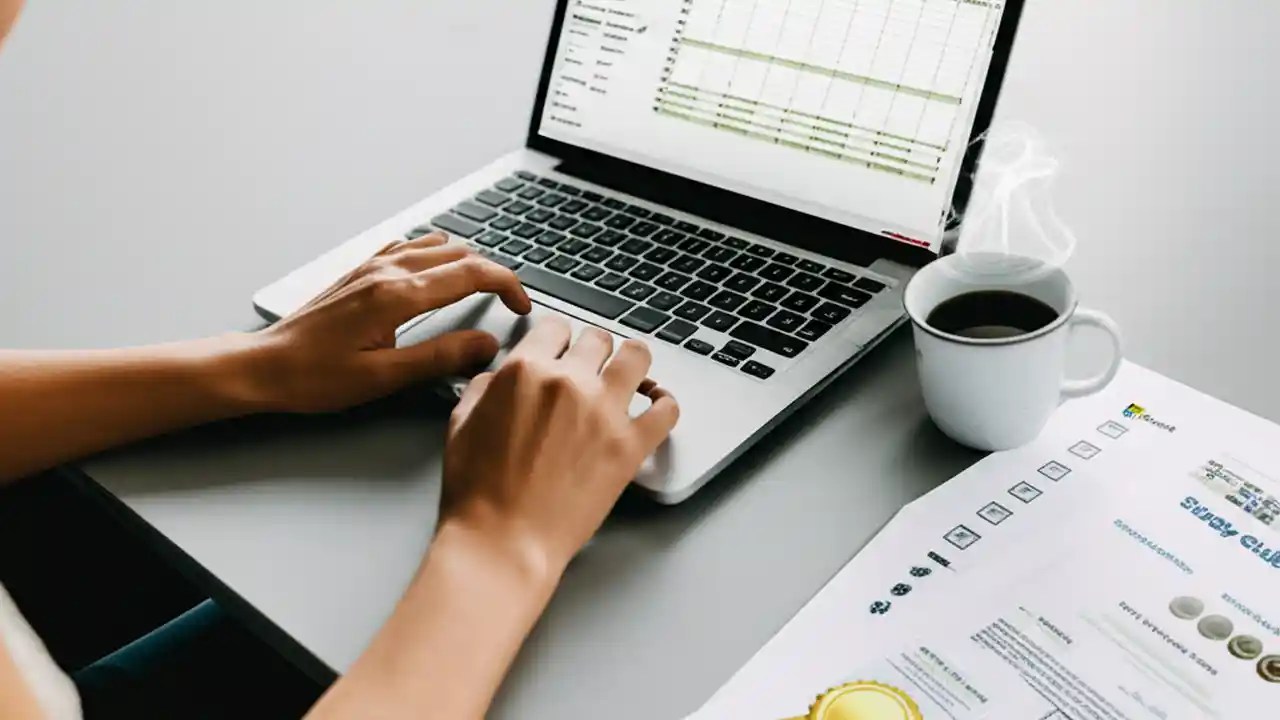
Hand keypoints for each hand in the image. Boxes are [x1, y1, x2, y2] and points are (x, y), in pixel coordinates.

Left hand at [248, 233, 530, 412]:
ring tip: (481, 287)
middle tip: (509, 302)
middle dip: (493, 273)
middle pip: (459, 254)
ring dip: (466, 261)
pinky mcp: (359, 273)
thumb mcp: (384, 378)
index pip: (471, 273)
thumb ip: (440, 358)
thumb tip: (485, 345)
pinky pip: (408, 248)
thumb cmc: (315, 377)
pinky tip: (435, 271)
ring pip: (435, 246)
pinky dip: (435, 255)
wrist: (264, 366)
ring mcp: (371, 269)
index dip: (507, 286)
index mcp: (397, 296)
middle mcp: (386, 273)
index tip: (521, 306)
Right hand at [439, 317, 679, 575]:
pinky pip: (667, 409)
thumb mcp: (461, 423)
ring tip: (630, 375)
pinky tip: (656, 404)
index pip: (554, 328)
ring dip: (632, 362)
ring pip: (637, 357)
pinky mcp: (631, 446)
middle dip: (592, 350)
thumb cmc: (478, 492)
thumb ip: (485, 387)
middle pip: (597, 339)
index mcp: (526, 370)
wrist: (503, 541)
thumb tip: (501, 375)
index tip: (561, 348)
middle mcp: (570, 381)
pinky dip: (664, 402)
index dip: (557, 338)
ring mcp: (606, 412)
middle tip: (591, 367)